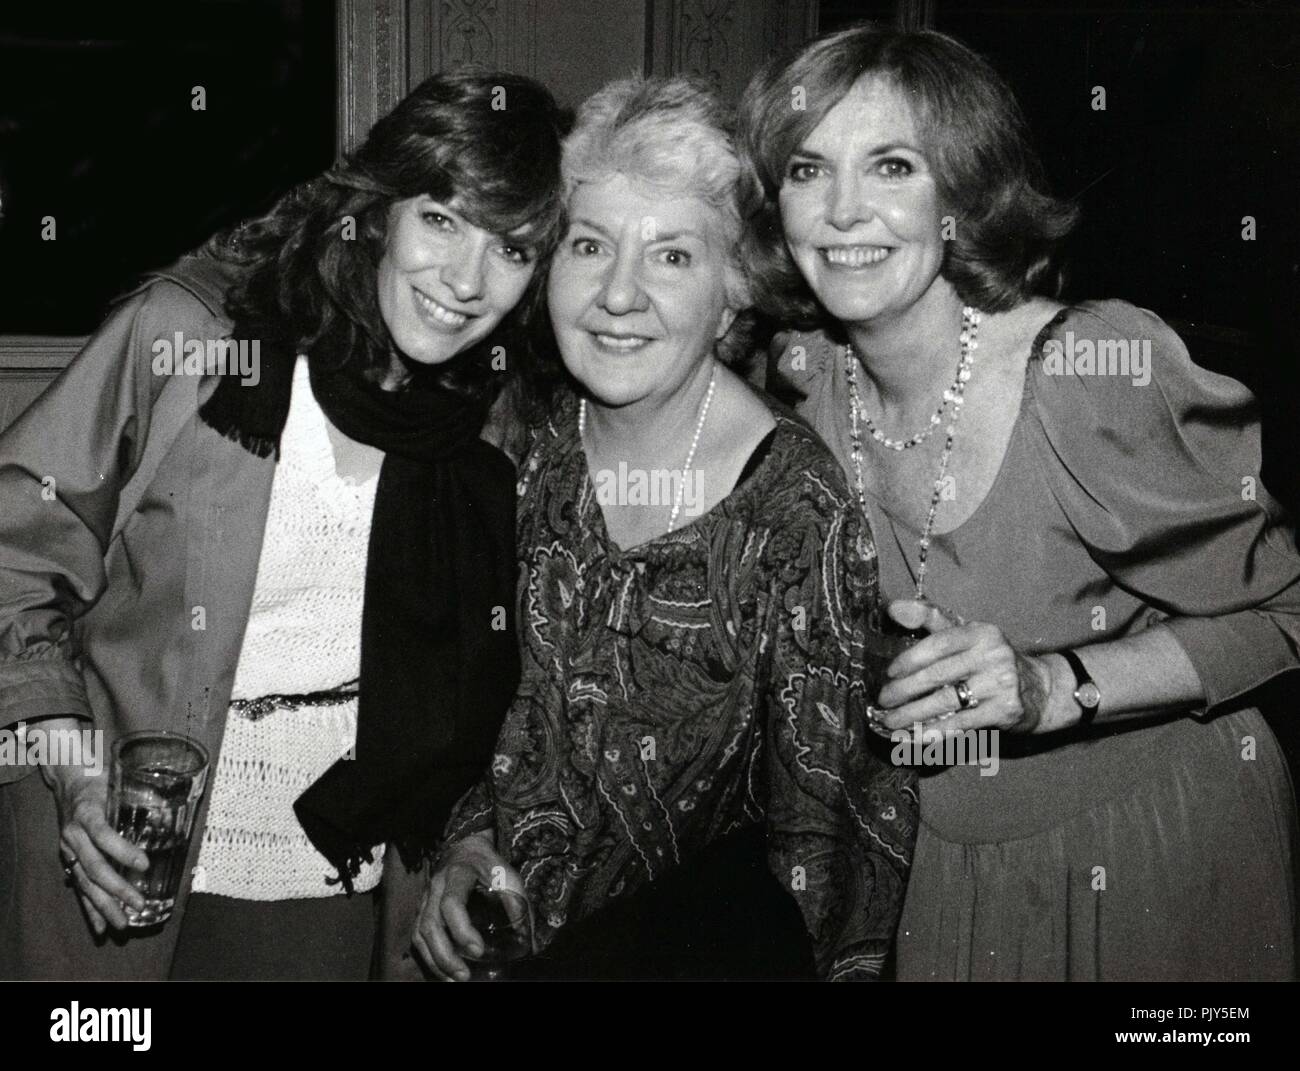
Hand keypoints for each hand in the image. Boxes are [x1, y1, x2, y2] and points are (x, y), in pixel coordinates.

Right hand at [45, 760, 148, 934]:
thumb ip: (144, 792)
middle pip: (94, 866)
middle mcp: (73, 834)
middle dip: (116, 889)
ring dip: (104, 905)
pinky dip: (90, 909)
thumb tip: (176, 807)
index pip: (103, 835)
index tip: (144, 865)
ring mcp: (68, 849)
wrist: (68, 780)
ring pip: (85, 882)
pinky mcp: (69, 859)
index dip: (122, 850)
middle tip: (138, 904)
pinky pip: (79, 887)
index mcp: (87, 812)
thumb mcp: (121, 779)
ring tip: (122, 924)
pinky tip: (100, 927)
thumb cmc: (101, 778)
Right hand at [412, 831, 522, 980]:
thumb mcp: (508, 876)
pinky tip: (443, 972)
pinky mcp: (422, 910)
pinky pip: (417, 936)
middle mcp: (435, 887)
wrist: (464, 848)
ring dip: (435, 960)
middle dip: (445, 954)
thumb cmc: (489, 864)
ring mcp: (425, 899)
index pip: (452, 903)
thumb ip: (519, 905)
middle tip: (464, 976)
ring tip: (454, 980)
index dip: (461, 928)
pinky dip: (428, 957)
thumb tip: (531, 943)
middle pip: (430, 923)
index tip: (478, 951)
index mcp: (457, 875)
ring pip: (420, 933)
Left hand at [874, 599, 1054, 734]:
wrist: (1042, 689)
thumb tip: (893, 608)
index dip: (910, 659)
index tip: (890, 673)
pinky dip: (935, 732)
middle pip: (938, 675)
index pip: (938, 644)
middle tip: (883, 703)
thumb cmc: (991, 659)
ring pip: (946, 702)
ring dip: (913, 715)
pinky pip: (961, 724)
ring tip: (891, 723)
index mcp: (981, 633)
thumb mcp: (968, 634)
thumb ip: (930, 619)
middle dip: (904, 691)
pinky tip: (915, 737)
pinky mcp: (1005, 711)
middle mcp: (993, 655)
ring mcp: (1001, 684)